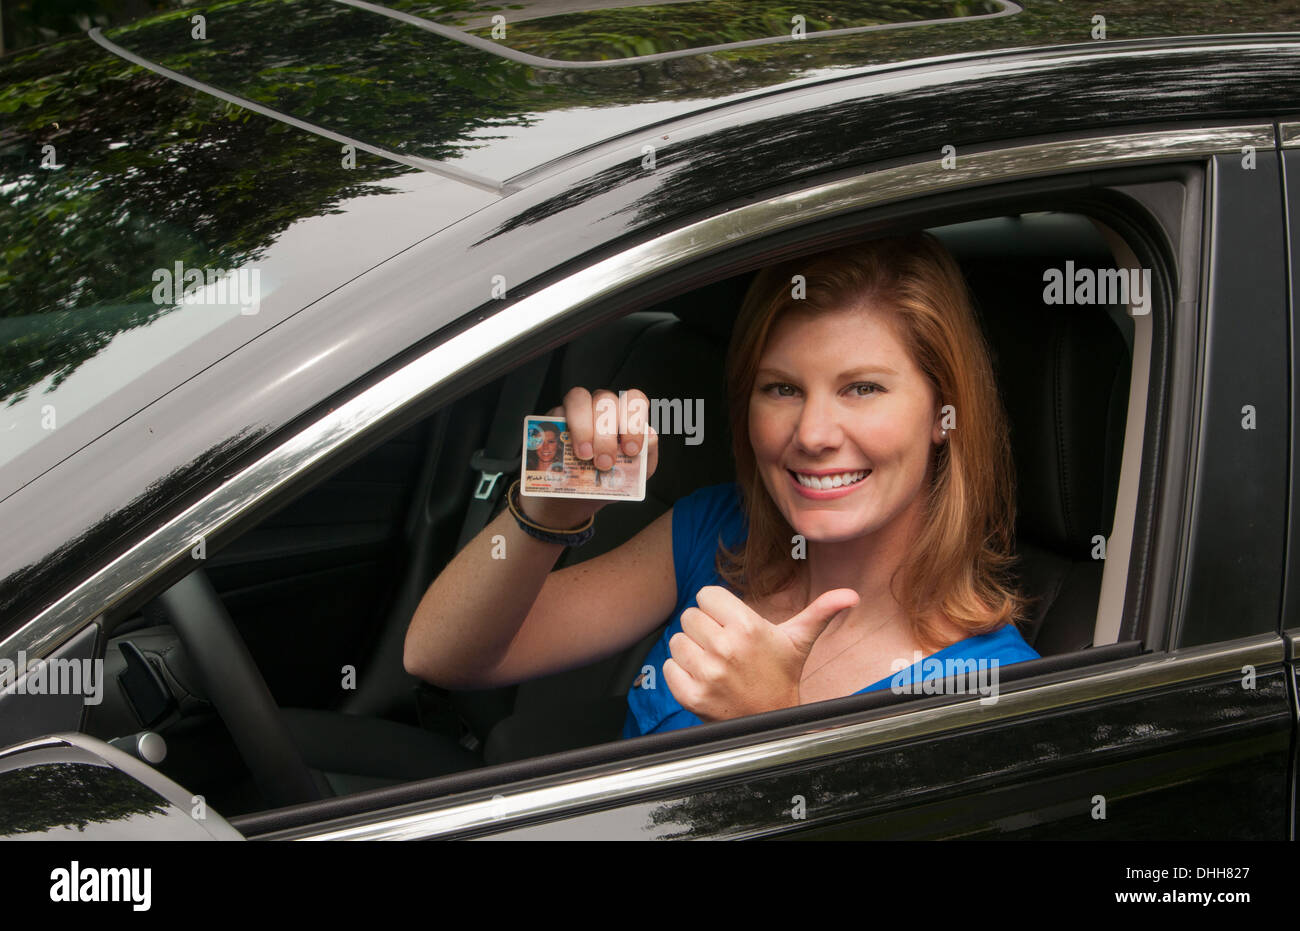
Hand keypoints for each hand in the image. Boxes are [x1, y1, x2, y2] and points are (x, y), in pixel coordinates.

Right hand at [521, 386, 659, 527]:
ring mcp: (575, 411)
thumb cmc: (606, 481)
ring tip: (584, 456)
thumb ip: (646, 457)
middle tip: (604, 462)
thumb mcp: (633, 475)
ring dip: (583, 427)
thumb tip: (651, 436)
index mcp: (624, 416)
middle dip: (606, 432)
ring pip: (579, 398)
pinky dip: (563, 433)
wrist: (574, 500)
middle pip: (606, 399)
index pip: (634, 400)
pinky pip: (556, 415)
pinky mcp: (552, 420)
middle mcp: (601, 407)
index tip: (631, 450)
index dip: (633, 420)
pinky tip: (565, 452)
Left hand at [663, 585, 859, 722]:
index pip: (706, 595)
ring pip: (677, 640)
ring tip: (714, 662)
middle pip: (690, 615)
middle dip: (704, 628)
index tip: (730, 624)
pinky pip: (668, 667)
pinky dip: (680, 672)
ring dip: (691, 650)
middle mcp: (726, 648)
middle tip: (723, 645)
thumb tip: (851, 595)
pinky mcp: (691, 695)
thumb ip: (820, 612)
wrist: (771, 722)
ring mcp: (707, 673)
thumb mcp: (799, 641)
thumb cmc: (781, 675)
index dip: (716, 608)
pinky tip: (703, 678)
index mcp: (747, 627)